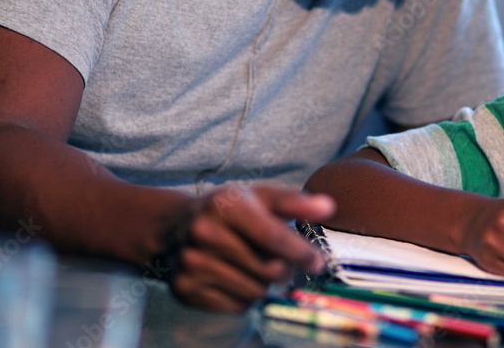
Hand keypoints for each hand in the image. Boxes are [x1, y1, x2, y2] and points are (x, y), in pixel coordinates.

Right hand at [165, 184, 334, 311]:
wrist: (175, 227)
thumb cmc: (229, 211)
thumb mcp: (260, 197)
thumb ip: (295, 202)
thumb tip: (329, 206)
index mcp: (226, 204)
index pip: (272, 236)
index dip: (300, 252)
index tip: (317, 262)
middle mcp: (204, 232)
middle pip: (267, 269)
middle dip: (283, 269)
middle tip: (280, 262)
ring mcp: (192, 262)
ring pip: (254, 291)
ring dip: (264, 284)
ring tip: (252, 266)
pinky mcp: (186, 288)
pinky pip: (236, 306)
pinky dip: (245, 296)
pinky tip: (236, 277)